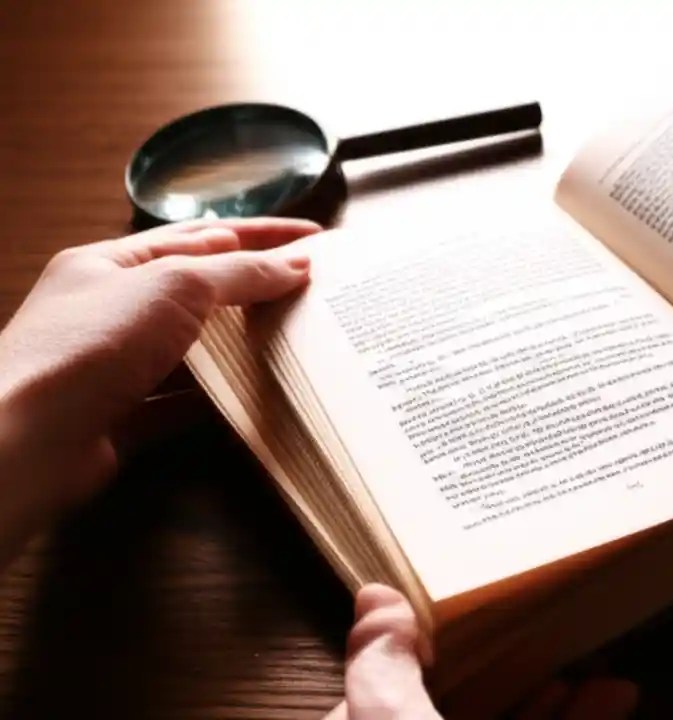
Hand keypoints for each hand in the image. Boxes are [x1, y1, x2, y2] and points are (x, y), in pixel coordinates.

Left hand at [0, 218, 319, 560]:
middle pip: (195, 290)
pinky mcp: (121, 419)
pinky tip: (252, 397)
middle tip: (312, 289)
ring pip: (190, 349)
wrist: (27, 440)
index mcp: (109, 264)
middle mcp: (107, 310)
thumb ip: (238, 274)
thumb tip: (297, 266)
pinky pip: (180, 403)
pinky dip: (217, 400)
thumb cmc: (91, 345)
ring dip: (238, 344)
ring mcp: (113, 367)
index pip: (199, 238)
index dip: (260, 234)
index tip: (314, 237)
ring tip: (295, 339)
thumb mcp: (174, 287)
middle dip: (252, 286)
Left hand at [327, 584, 637, 719]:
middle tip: (543, 621)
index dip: (417, 653)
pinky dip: (585, 719)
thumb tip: (374, 598)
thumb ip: (380, 667)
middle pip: (461, 707)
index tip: (458, 612)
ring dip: (560, 697)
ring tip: (594, 652)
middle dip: (509, 664)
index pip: (380, 695)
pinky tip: (614, 694)